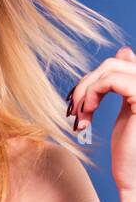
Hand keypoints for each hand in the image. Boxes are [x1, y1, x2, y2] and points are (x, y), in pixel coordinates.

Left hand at [67, 46, 135, 190]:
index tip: (77, 103)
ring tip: (79, 116)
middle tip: (72, 111)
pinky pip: (111, 80)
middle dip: (85, 84)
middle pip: (113, 63)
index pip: (122, 63)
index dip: (93, 79)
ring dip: (85, 91)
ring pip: (109, 68)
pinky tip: (86, 114)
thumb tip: (124, 50)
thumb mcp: (126, 109)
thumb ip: (125, 83)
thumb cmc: (131, 150)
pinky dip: (91, 94)